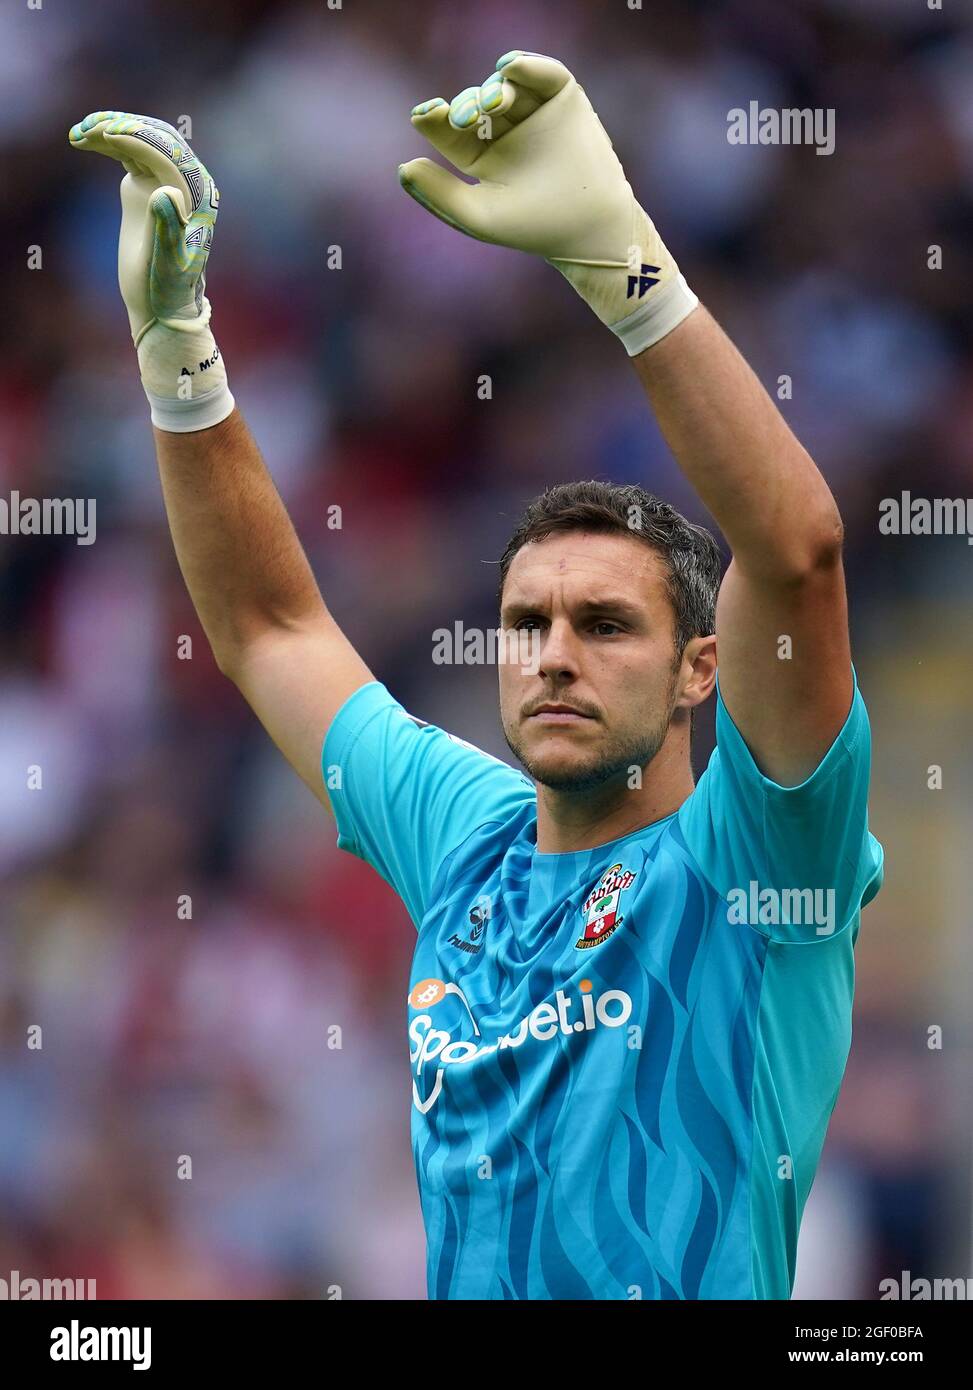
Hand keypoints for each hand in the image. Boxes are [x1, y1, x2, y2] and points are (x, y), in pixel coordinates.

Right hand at [69, 112, 232, 430]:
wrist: (167, 307)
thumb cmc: (169, 291)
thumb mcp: (169, 264)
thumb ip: (169, 228)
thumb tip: (164, 191)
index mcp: (198, 195)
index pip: (168, 152)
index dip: (135, 137)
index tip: (104, 134)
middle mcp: (188, 183)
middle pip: (156, 137)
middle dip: (121, 127)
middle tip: (87, 130)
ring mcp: (168, 183)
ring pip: (142, 141)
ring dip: (110, 130)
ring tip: (79, 134)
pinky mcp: (149, 188)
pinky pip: (131, 155)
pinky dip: (109, 144)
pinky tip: (84, 141)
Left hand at [399, 51, 697, 351]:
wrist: (588, 228)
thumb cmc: (534, 228)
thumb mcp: (478, 215)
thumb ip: (438, 194)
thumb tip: (402, 165)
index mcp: (481, 157)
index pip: (448, 129)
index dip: (433, 117)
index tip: (424, 114)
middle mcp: (505, 132)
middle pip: (474, 103)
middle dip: (466, 104)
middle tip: (464, 116)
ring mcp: (535, 113)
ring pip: (504, 85)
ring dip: (493, 88)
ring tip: (493, 103)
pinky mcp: (564, 99)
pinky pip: (543, 73)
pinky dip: (527, 65)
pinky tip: (510, 68)